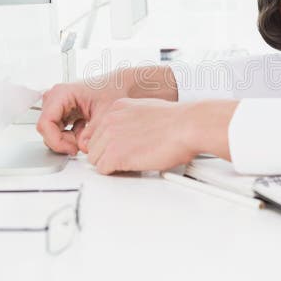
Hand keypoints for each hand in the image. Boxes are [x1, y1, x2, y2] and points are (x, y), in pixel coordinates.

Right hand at [36, 79, 126, 155]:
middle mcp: (55, 98)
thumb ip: (93, 132)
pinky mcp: (62, 112)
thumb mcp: (105, 113)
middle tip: (81, 144)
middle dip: (63, 141)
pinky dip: (70, 135)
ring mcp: (57, 105)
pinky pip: (58, 130)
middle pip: (47, 129)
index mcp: (61, 93)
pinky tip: (83, 128)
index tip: (72, 149)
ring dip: (67, 139)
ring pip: (51, 132)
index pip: (45, 123)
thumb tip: (83, 147)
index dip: (56, 141)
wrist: (118, 86)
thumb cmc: (112, 91)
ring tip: (85, 134)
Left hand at [87, 98, 237, 174]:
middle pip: (94, 146)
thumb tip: (128, 133)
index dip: (107, 144)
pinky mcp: (115, 154)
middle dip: (108, 155)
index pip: (97, 131)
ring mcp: (111, 137)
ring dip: (112, 165)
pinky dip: (116, 172)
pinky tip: (133, 166)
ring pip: (96, 160)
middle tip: (127, 159)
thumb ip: (130, 120)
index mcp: (117, 108)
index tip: (117, 149)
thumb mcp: (146, 110)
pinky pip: (103, 170)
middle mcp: (110, 120)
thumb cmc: (176, 121)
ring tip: (132, 163)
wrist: (187, 126)